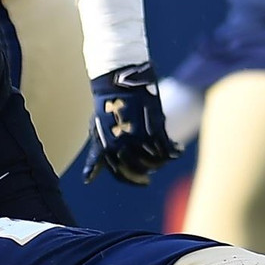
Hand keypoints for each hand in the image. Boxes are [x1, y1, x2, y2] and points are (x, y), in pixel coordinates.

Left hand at [81, 62, 181, 185]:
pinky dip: (174, 151)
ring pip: (155, 161)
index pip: (119, 174)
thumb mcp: (98, 133)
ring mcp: (139, 137)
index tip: (145, 182)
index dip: (132, 180)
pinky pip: (167, 148)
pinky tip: (177, 148)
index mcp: (107, 148)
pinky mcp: (154, 128)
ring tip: (164, 156)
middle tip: (154, 170)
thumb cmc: (107, 108)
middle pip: (139, 169)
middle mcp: (122, 145)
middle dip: (147, 172)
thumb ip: (97, 157)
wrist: (118, 83)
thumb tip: (87, 179)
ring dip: (161, 161)